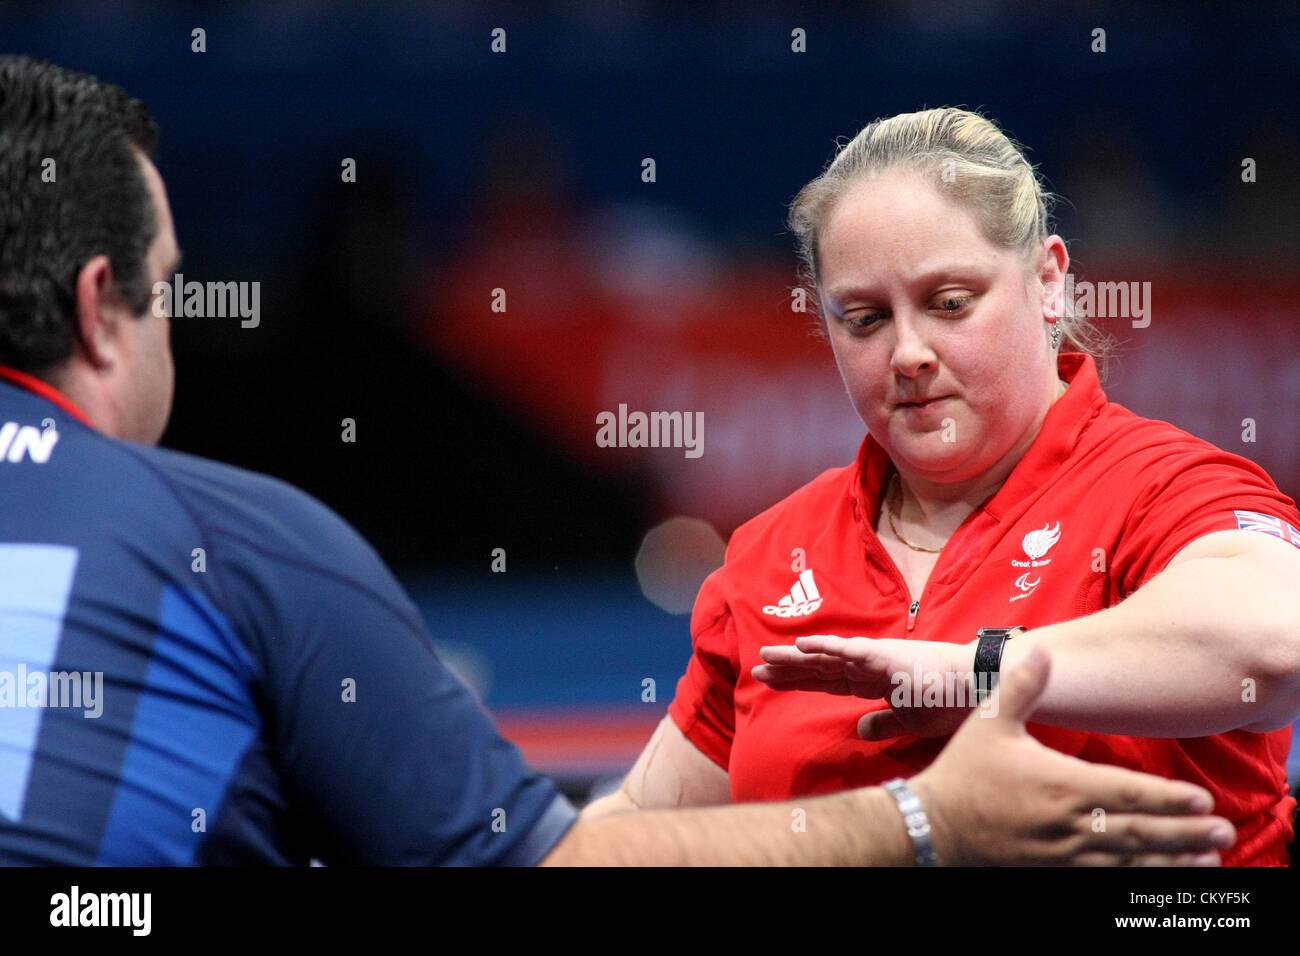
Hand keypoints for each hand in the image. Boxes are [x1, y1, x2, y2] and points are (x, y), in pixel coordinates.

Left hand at [753, 634, 975, 738]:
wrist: (980, 687)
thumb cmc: (950, 702)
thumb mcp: (911, 721)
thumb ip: (883, 722)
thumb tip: (860, 729)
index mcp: (874, 680)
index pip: (827, 680)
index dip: (798, 680)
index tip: (771, 680)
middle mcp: (869, 665)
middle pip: (820, 668)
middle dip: (788, 669)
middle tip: (756, 668)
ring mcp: (876, 657)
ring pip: (827, 656)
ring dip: (796, 656)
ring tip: (767, 655)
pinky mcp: (886, 655)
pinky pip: (850, 651)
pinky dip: (826, 647)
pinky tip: (803, 644)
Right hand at [908, 645, 1234, 864]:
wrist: (932, 826)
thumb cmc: (964, 772)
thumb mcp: (989, 722)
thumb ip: (1022, 686)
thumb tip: (1041, 649)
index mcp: (1059, 785)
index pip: (1126, 793)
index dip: (1167, 799)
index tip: (1201, 801)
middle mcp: (1067, 824)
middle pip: (1139, 831)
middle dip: (1184, 833)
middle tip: (1222, 832)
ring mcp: (1062, 855)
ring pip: (1127, 860)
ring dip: (1170, 860)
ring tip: (1206, 859)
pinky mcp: (1052, 872)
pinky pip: (1105, 879)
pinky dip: (1137, 877)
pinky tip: (1160, 875)